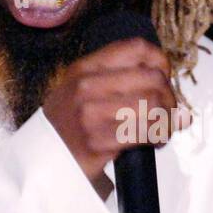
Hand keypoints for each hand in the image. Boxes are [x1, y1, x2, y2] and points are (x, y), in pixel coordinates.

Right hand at [42, 36, 190, 182]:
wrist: (39, 163)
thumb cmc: (66, 128)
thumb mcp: (80, 93)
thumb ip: (120, 84)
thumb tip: (173, 91)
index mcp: (83, 69)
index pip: (137, 49)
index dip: (162, 63)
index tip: (164, 81)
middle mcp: (85, 87)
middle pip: (152, 78)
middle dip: (170, 98)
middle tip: (166, 114)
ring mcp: (90, 115)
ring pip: (154, 105)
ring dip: (167, 120)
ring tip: (161, 130)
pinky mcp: (97, 141)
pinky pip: (145, 132)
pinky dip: (159, 137)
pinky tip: (153, 142)